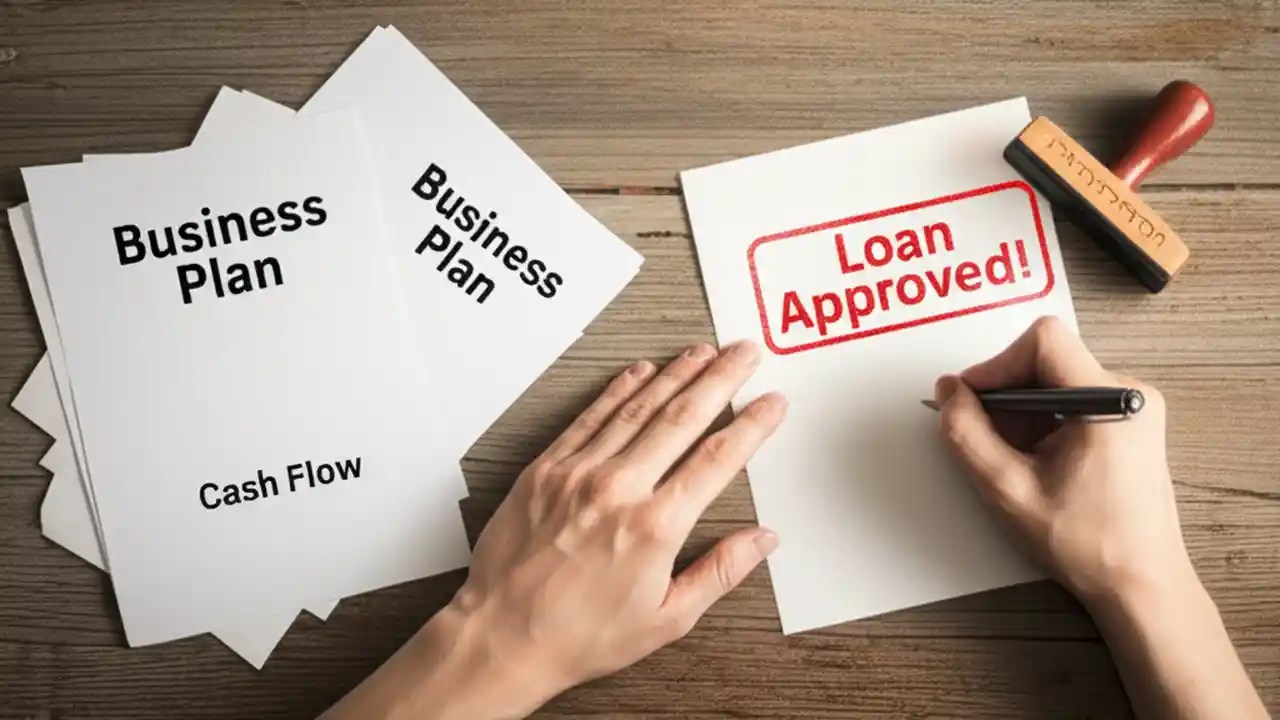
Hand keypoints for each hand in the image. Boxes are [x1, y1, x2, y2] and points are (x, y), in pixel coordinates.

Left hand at [398, 341, 784, 718]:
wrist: (502, 635)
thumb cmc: (580, 635)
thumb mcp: (665, 619)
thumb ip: (719, 572)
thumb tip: (763, 540)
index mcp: (656, 526)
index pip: (718, 459)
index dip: (752, 425)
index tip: (773, 402)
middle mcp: (619, 489)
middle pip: (683, 417)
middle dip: (721, 379)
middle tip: (745, 353)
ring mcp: (579, 473)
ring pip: (638, 408)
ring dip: (676, 373)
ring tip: (704, 351)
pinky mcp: (546, 469)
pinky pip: (590, 417)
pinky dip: (618, 390)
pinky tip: (640, 371)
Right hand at [933, 316, 1191, 603]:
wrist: (1140, 585)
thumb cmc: (1087, 545)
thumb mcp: (1007, 490)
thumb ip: (967, 433)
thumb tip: (948, 391)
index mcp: (1111, 403)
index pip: (1044, 341)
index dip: (997, 365)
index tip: (972, 400)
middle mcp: (1131, 394)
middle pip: (1047, 359)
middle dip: (1008, 395)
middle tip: (991, 441)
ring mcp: (1134, 407)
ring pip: (1056, 379)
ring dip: (1024, 412)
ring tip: (1020, 460)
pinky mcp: (1129, 422)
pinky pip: (1072, 398)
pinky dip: (1044, 421)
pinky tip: (1039, 461)